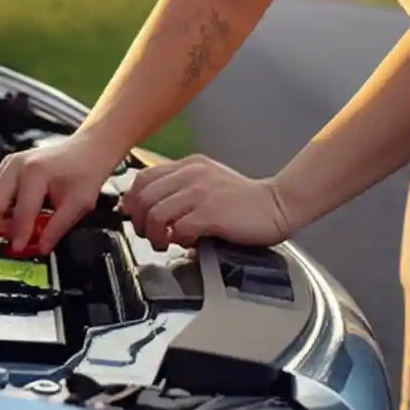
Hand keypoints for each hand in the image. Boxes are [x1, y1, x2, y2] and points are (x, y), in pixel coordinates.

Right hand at [0, 131, 124, 252]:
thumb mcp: (79, 204)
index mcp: (36, 173)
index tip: (19, 251)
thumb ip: (58, 228)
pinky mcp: (4, 169)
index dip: (19, 235)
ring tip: (17, 231)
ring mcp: (7, 165)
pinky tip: (16, 218)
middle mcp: (15, 166)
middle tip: (14, 241)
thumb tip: (41, 247)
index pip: (21, 212)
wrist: (85, 152)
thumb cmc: (84, 174)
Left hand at [121, 154, 293, 249]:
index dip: (132, 201)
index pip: (144, 178)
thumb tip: (151, 209)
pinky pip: (178, 228)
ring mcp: (201, 193)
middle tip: (150, 236)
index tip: (135, 217)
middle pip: (144, 197)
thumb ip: (182, 189)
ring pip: (156, 213)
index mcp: (189, 166)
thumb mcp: (208, 183)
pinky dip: (177, 239)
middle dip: (140, 222)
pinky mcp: (211, 213)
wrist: (277, 205)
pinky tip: (187, 242)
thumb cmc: (244, 200)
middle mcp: (192, 175)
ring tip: (165, 243)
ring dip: (155, 234)